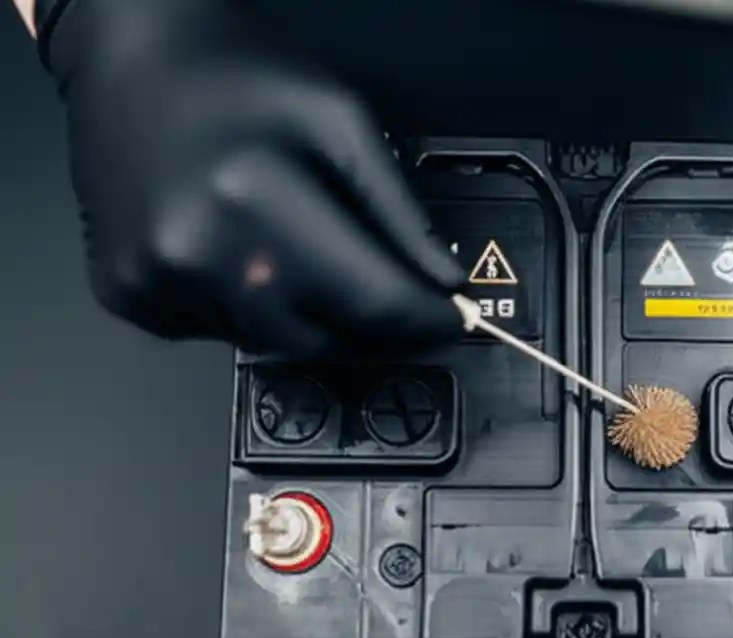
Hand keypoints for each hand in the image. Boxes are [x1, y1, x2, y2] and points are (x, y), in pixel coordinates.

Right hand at [37, 0, 464, 355]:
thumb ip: (400, 213)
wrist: (132, 53)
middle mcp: (197, 249)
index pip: (370, 299)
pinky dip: (247, 306)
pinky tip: (239, 247)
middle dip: (366, 317)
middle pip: (324, 336)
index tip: (455, 319)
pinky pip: (219, 332)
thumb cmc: (236, 74)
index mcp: (254, 196)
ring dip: (302, 312)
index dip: (424, 318)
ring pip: (273, 341)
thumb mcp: (341, 122)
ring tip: (288, 236)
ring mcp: (156, 279)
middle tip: (374, 272)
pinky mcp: (130, 294)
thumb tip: (442, 281)